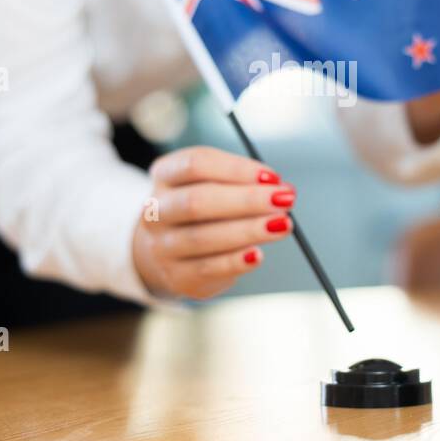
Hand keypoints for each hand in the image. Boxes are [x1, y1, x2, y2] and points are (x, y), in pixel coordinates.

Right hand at [132, 146, 295, 299]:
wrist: (164, 253)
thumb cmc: (199, 213)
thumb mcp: (212, 186)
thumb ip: (243, 184)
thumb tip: (282, 188)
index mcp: (165, 176)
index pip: (196, 164)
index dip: (236, 169)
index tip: (271, 177)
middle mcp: (156, 210)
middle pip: (197, 200)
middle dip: (246, 200)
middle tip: (283, 200)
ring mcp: (163, 246)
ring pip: (203, 237)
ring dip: (248, 230)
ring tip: (281, 225)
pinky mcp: (178, 276)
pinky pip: (208, 268)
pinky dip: (236, 261)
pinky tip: (258, 254)